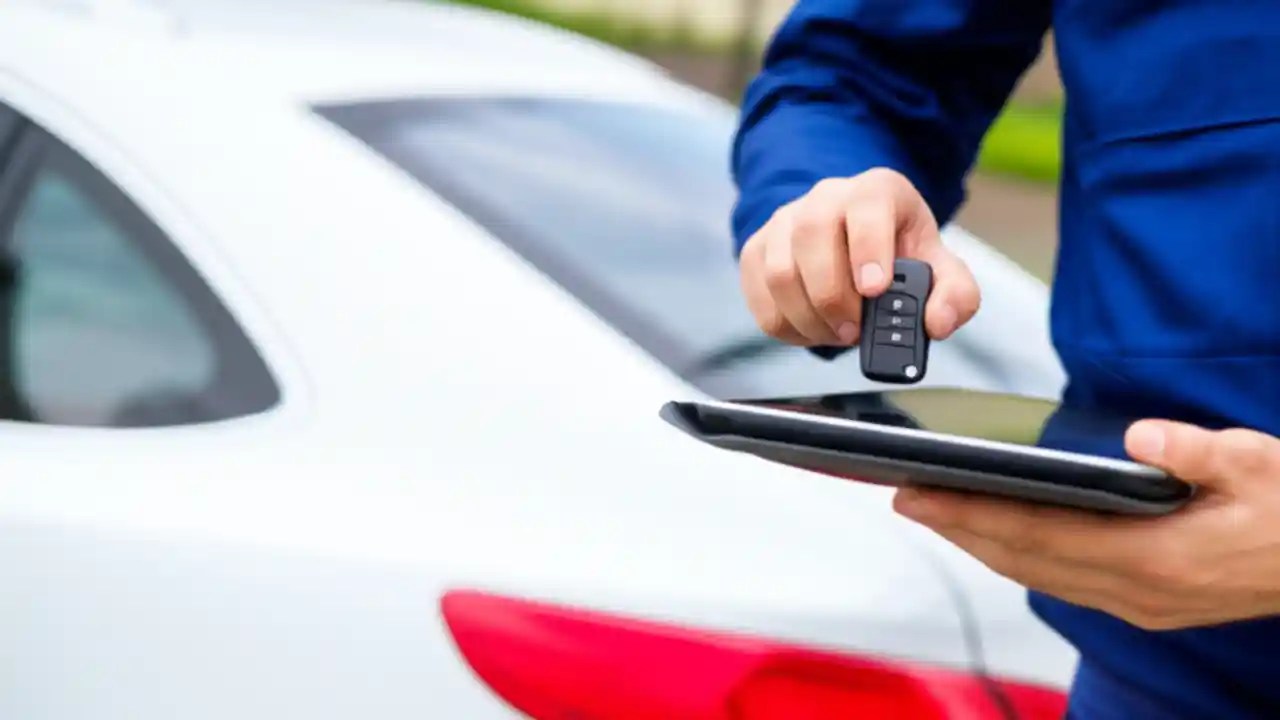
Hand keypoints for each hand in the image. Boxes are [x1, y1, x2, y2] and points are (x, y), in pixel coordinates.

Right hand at [739, 168, 980, 346]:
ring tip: (836, 332)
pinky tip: (812, 328)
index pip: (866, 207)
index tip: (875, 290)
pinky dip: (784, 324)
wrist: (856, 241)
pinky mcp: (757, 249)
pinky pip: (758, 293)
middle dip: (833, 296)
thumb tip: (937, 323)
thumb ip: (956, 294)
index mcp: (876, 191)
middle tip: (853, 330)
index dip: (868, 248)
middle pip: (812, 238)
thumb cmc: (898, 254)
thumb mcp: (940, 268)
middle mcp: (825, 197)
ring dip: (808, 317)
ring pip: (779, 272)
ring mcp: (785, 221)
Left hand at [894, 420, 1279, 629]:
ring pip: (1036, 575)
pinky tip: (998, 536)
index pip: (1036, 533)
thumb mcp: (1261, 464)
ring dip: (981, 545)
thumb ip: (1199, 450)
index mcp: (1156, 557)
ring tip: (935, 512)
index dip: (970, 514)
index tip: (918, 493)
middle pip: (1022, 559)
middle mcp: (1136, 591)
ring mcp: (1140, 604)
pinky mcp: (1146, 603)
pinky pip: (1061, 580)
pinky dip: (1019, 557)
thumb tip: (1143, 436)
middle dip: (957, 529)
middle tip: (902, 498)